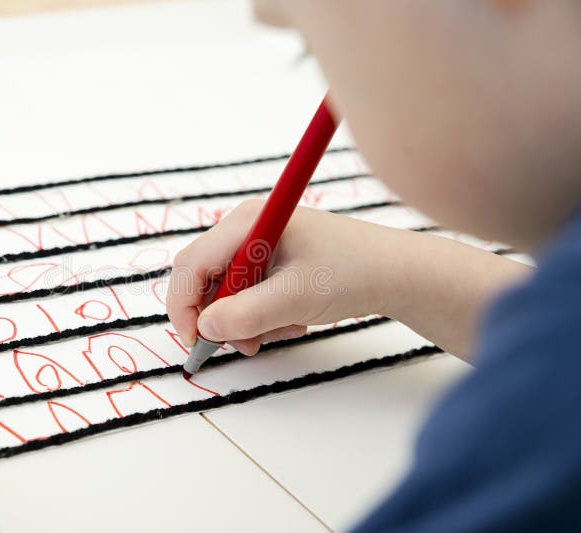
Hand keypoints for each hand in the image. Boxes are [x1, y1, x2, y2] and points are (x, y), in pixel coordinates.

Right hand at [166, 200, 404, 355]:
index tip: (198, 342)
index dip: (185, 306)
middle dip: (220, 317)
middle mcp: (246, 228)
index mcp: (247, 223)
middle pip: (204, 278)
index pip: (191, 264)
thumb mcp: (295, 298)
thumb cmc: (351, 273)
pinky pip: (246, 294)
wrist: (395, 272)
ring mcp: (257, 244)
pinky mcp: (270, 260)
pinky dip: (260, 315)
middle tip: (247, 344)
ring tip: (283, 329)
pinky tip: (291, 320)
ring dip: (244, 320)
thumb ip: (246, 315)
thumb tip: (205, 328)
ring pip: (225, 292)